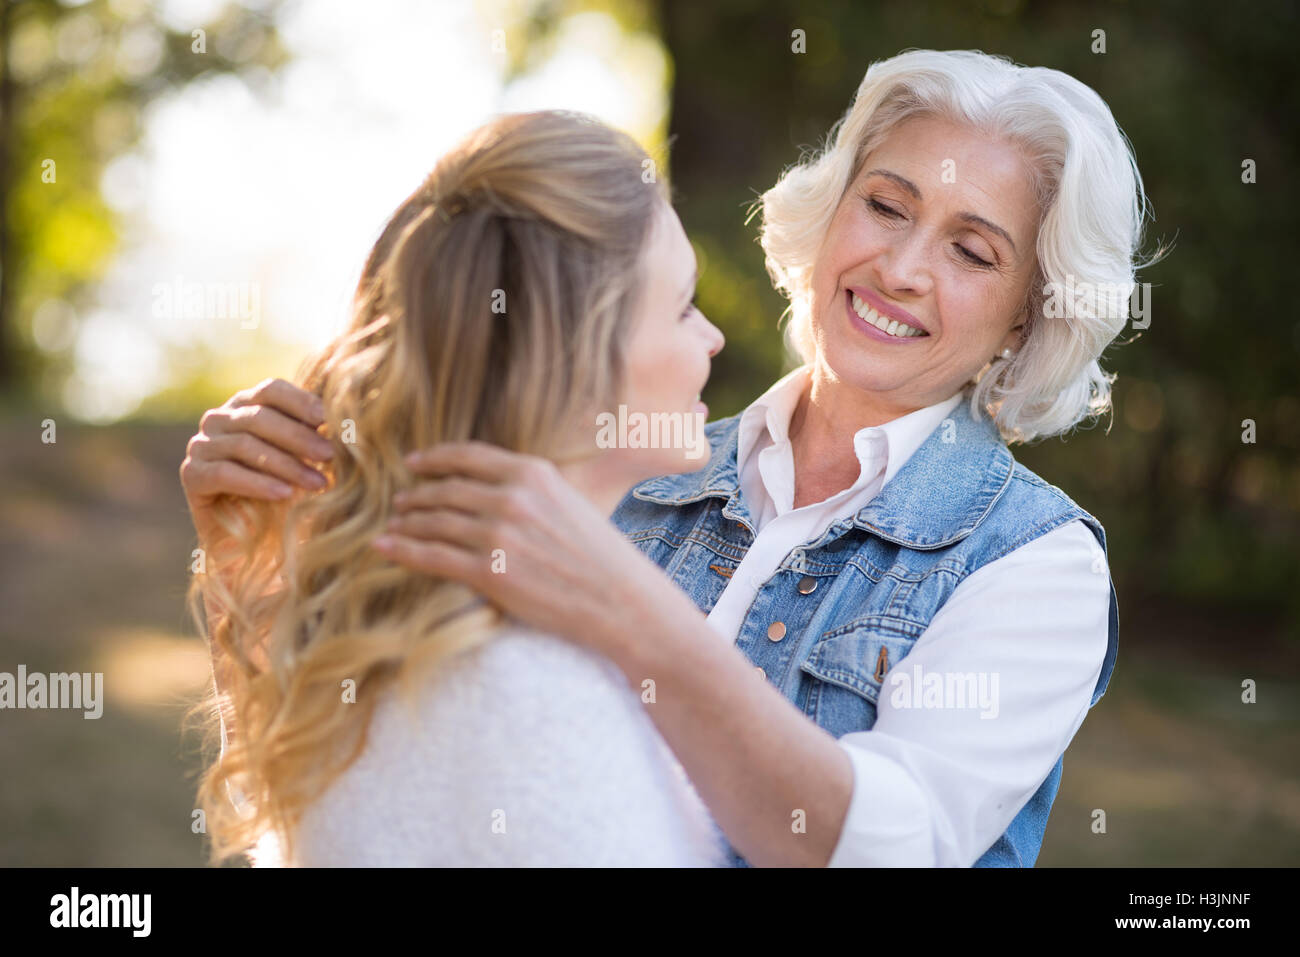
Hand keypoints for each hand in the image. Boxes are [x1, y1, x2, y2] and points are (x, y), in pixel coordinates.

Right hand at [179, 377, 334, 548]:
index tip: (330, 419)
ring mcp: (201, 445)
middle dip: (299, 437)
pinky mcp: (192, 475)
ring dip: (285, 464)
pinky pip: (224, 473)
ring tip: (316, 483)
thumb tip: (347, 420)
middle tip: (330, 456)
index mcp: (247, 404)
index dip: (301, 401)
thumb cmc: (286, 494)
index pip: (272, 389)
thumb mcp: (306, 461)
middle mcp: (218, 419)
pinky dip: (258, 483)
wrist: (254, 542)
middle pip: (259, 416)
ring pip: (244, 444)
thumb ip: (317, 436)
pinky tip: (284, 495)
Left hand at [372, 441, 678, 659]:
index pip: (469, 456)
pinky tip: (384, 546)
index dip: (435, 458)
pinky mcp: (489, 574)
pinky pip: (431, 557)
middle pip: (446, 490)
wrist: (622, 602)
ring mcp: (498, 536)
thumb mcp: (569, 503)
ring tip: (394, 524)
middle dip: (417, 494)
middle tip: (400, 501)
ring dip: (407, 522)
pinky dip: (402, 549)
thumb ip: (531, 492)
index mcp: (533, 473)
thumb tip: (493, 492)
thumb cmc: (602, 558)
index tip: (415, 462)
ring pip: (434, 522)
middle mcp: (511, 498)